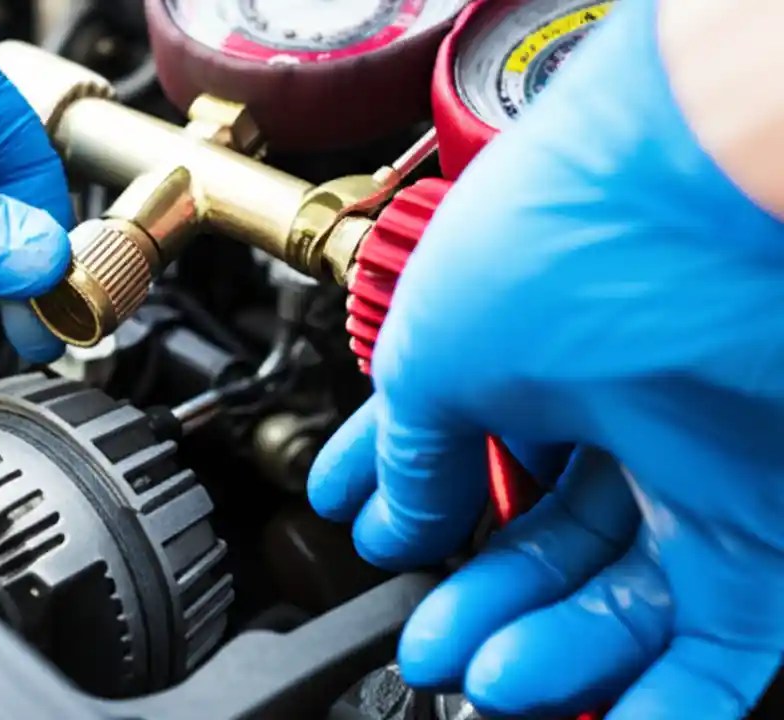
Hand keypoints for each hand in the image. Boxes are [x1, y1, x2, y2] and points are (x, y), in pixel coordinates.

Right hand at [308, 0, 783, 716]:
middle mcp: (615, 410)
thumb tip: (388, 515)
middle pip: (536, 541)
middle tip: (423, 643)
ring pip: (620, 604)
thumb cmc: (566, 237)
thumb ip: (409, 451)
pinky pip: (722, 647)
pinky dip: (659, 705)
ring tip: (479, 682)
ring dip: (543, 656)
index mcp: (523, 350)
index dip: (393, 494)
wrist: (715, 198)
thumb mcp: (433, 352)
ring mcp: (701, 473)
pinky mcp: (772, 533)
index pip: (451, 442)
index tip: (352, 531)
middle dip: (470, 599)